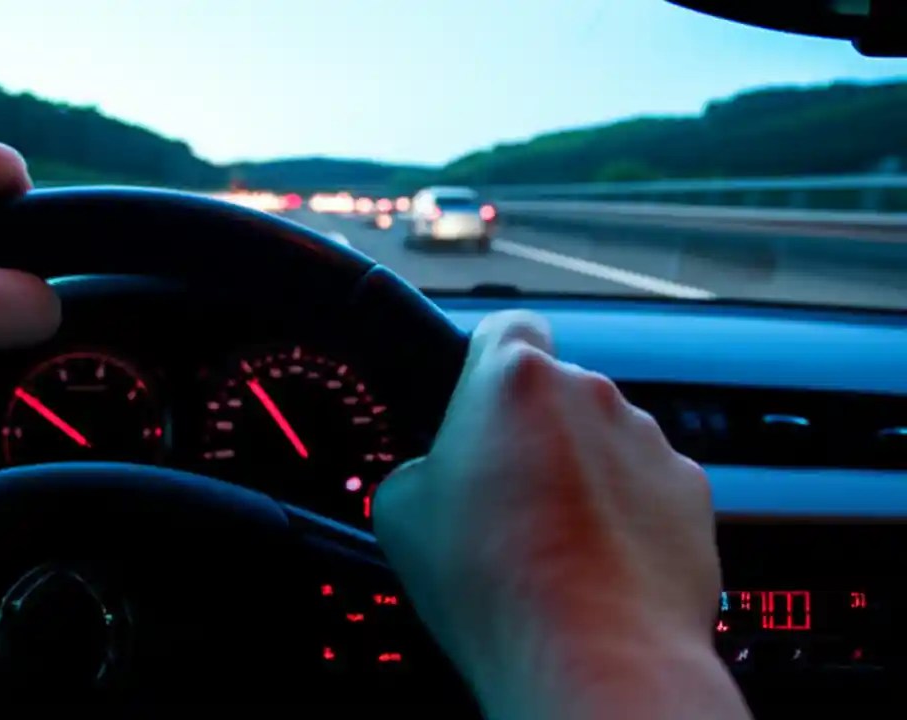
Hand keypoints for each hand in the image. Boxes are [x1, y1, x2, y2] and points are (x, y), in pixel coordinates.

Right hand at [373, 311, 747, 718]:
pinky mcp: (691, 493)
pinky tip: (595, 566)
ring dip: (580, 474)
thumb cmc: (495, 584)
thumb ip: (420, 467)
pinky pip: (645, 488)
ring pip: (602, 441)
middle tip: (501, 497)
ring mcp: (649, 442)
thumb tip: (436, 478)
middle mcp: (591, 394)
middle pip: (555, 392)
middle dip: (532, 433)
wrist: (593, 659)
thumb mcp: (400, 512)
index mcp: (514, 379)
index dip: (486, 361)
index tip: (477, 398)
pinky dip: (625, 515)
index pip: (505, 326)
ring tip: (550, 545)